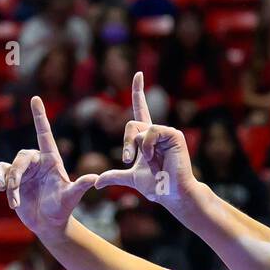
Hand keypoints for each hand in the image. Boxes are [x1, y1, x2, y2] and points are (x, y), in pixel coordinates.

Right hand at [0, 97, 97, 234]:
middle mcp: (37, 162)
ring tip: (14, 202)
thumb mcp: (71, 197)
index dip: (40, 116)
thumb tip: (95, 178)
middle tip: (15, 194)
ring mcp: (25, 170)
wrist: (48, 224)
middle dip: (17, 175)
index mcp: (52, 160)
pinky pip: (1, 171)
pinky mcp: (14, 179)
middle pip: (23, 157)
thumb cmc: (62, 209)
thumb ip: (80, 186)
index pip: (45, 134)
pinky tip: (2, 190)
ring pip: (11, 167)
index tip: (35, 98)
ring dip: (10, 184)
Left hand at [93, 72, 199, 215]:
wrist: (172, 194)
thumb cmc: (157, 187)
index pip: (141, 109)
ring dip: (140, 151)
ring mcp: (166, 132)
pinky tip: (155, 157)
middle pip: (131, 125)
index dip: (138, 92)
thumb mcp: (131, 179)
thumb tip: (96, 183)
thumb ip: (114, 176)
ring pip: (140, 131)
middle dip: (126, 144)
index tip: (138, 74)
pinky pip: (150, 132)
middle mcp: (157, 131)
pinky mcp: (174, 135)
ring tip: (151, 163)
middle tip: (127, 160)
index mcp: (148, 137)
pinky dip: (148, 147)